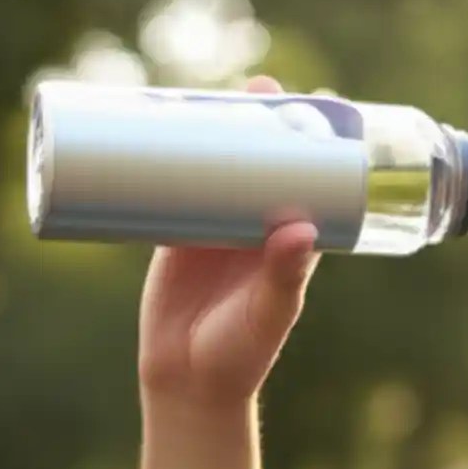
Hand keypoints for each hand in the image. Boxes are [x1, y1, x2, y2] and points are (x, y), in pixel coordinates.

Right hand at [138, 76, 320, 406]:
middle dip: (260, 123)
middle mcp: (258, 225)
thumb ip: (285, 275)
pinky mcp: (173, 236)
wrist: (187, 384)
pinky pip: (171, 188)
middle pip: (261, 162)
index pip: (309, 178)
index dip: (310, 143)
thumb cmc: (242, 353)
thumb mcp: (270, 312)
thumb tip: (301, 227)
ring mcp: (215, 227)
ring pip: (216, 168)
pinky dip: (164, 162)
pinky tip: (154, 129)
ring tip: (206, 94)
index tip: (313, 104)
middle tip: (258, 84)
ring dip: (212, 133)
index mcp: (293, 238)